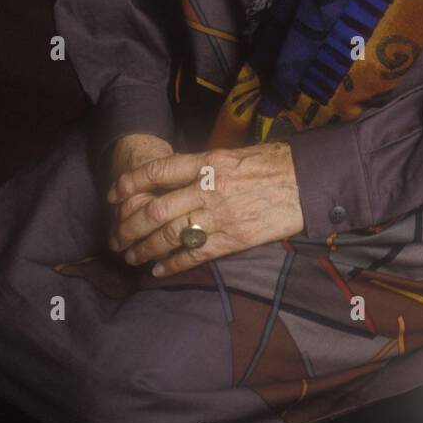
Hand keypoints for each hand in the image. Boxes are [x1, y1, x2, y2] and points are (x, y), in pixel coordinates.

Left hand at [106, 141, 304, 274]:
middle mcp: (209, 187)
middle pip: (156, 209)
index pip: (158, 170)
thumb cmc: (273, 163)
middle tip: (116, 237)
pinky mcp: (234, 239)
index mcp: (208, 161)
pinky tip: (158, 269)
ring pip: (170, 235)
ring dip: (145, 248)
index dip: (130, 182)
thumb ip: (203, 164)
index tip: (114, 193)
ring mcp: (220, 215)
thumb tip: (174, 176)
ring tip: (130, 256)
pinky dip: (172, 264)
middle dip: (129, 225)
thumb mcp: (234, 153)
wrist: (307, 180)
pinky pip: (195, 254)